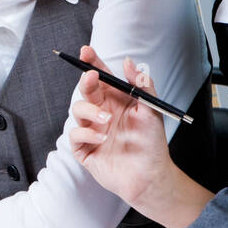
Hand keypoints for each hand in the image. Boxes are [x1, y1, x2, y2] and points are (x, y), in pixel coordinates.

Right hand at [68, 44, 175, 211]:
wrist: (149, 176)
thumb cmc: (152, 144)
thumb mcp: (152, 110)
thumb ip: (142, 85)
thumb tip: (130, 62)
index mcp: (117, 101)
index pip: (102, 77)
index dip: (92, 63)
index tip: (86, 51)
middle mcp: (102, 113)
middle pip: (86, 90)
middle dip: (86, 81)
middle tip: (92, 77)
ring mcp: (91, 130)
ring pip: (78, 110)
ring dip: (90, 111)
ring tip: (106, 121)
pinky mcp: (84, 148)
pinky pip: (75, 134)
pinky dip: (86, 133)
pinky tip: (102, 138)